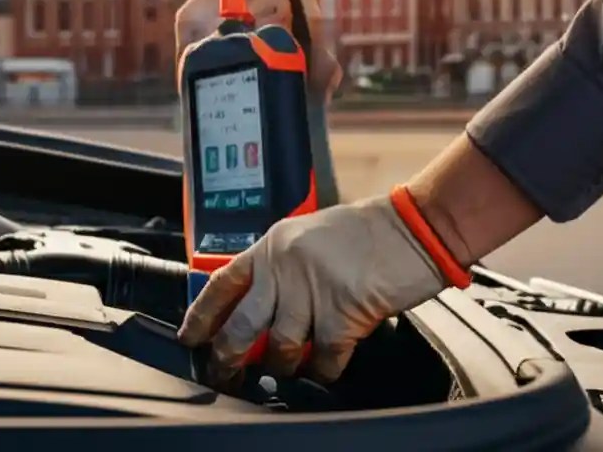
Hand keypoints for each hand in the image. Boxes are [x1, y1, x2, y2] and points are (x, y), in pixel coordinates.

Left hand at [176, 194, 445, 385]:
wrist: (413, 228)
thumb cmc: (369, 233)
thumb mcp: (310, 238)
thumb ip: (282, 270)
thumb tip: (262, 315)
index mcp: (273, 245)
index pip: (223, 284)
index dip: (201, 315)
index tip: (189, 338)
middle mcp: (284, 266)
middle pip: (241, 326)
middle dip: (229, 359)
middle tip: (226, 374)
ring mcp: (311, 289)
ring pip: (281, 348)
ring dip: (285, 366)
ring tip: (293, 369)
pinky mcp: (341, 313)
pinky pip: (323, 359)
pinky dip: (325, 370)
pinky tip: (328, 367)